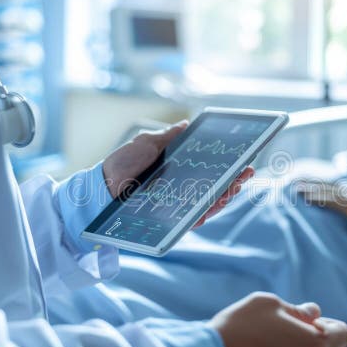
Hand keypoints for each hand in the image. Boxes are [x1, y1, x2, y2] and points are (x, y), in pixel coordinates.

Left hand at [102, 121, 253, 227]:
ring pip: (207, 205)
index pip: (209, 170)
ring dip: (224, 197)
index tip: (243, 160)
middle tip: (246, 173)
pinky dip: (204, 213)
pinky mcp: (168, 222)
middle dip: (233, 182)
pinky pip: (191, 221)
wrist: (100, 188)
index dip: (227, 167)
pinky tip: (214, 204)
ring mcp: (176, 207)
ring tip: (235, 187)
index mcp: (179, 172)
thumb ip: (167, 137)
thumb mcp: (145, 144)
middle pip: (214, 188)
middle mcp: (181, 191)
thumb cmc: (121, 164)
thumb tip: (186, 124)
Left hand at [296, 180, 346, 236]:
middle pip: (326, 186)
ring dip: (310, 189)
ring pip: (324, 192)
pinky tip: (307, 198)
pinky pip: (328, 201)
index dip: (322, 185)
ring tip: (296, 188)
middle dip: (311, 183)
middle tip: (297, 180)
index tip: (311, 182)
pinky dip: (317, 198)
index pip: (335, 188)